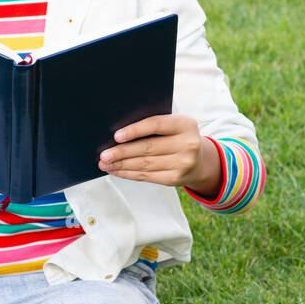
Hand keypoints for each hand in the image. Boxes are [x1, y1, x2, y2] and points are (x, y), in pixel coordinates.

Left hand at [98, 114, 220, 193]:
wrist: (200, 161)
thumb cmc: (178, 138)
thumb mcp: (174, 126)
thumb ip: (154, 125)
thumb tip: (119, 134)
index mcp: (185, 124)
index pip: (156, 125)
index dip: (135, 130)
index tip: (116, 136)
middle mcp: (188, 144)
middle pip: (148, 148)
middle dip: (122, 152)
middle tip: (104, 154)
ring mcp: (183, 164)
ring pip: (145, 164)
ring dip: (121, 165)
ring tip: (105, 163)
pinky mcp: (175, 179)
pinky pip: (147, 176)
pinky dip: (128, 174)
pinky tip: (117, 171)